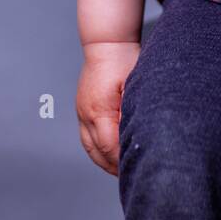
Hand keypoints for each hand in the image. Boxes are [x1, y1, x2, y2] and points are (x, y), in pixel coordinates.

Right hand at [75, 40, 141, 175]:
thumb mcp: (134, 86)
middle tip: (133, 176)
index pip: (110, 148)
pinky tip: (111, 157)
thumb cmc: (124, 61)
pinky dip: (99, 151)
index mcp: (99, 110)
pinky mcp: (82, 110)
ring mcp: (81, 113)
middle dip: (115, 167)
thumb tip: (138, 136)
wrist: (107, 43)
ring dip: (105, 162)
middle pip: (98, 153)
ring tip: (122, 171)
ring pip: (90, 149)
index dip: (123, 162)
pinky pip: (87, 139)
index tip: (139, 169)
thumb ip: (133, 112)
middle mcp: (86, 114)